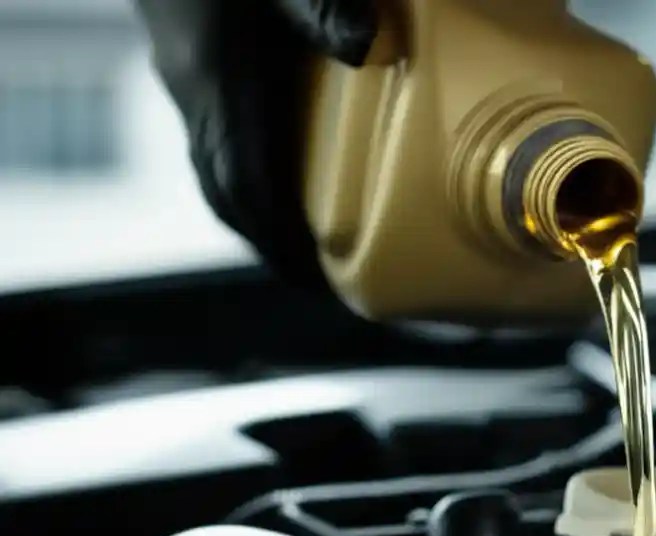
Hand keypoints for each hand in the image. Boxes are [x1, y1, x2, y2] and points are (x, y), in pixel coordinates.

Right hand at [135, 0, 377, 289]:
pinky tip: (287, 163)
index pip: (246, 191)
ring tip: (308, 237)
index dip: (281, 245)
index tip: (319, 283)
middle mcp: (193, 91)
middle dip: (272, 243)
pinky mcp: (190, 58)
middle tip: (322, 277)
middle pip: (227, 195)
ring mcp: (185, 75)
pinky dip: (248, 169)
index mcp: (215, 81)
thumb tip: (366, 46)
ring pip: (216, 168)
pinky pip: (216, 138)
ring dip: (258, 210)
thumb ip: (317, 3)